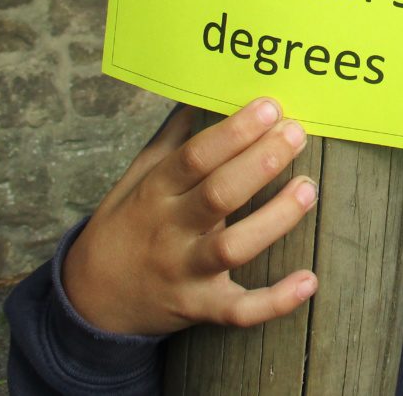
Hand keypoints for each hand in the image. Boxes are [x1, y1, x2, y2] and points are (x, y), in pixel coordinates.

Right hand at [61, 99, 318, 335]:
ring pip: (233, 247)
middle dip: (259, 163)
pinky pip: (240, 311)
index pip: (194, 158)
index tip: (268, 106)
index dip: (233, 132)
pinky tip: (309, 281)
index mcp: (154, 192)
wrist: (93, 300)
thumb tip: (200, 92)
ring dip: (274, 219)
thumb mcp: (138, 178)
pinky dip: (275, 300)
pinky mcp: (202, 308)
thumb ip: (172, 139)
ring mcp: (185, 272)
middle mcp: (169, 231)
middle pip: (217, 196)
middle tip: (296, 133)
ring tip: (308, 188)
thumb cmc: (127, 224)